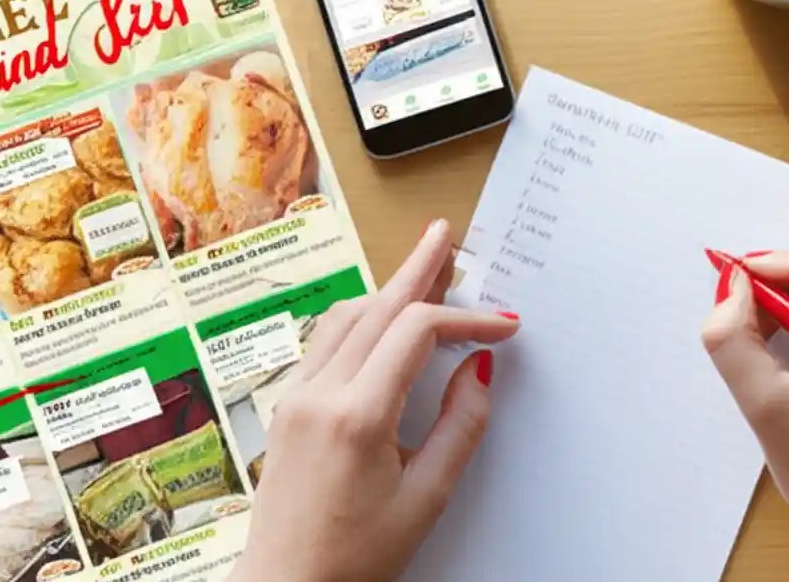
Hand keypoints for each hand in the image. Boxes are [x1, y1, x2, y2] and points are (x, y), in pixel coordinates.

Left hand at [229, 219, 518, 581]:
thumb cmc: (352, 559)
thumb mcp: (426, 498)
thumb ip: (460, 428)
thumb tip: (478, 371)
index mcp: (356, 416)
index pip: (416, 333)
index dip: (466, 319)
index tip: (502, 326)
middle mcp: (318, 395)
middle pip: (376, 308)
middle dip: (418, 271)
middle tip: (445, 238)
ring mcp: (295, 397)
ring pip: (344, 317)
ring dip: (385, 290)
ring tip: (418, 268)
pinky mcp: (286, 407)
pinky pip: (323, 342)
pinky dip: (359, 318)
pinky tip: (377, 317)